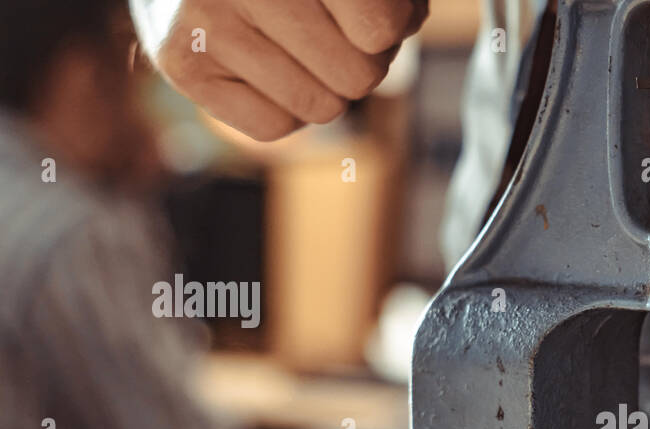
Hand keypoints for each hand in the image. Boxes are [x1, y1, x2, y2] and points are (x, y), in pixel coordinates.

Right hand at [130, 0, 428, 140]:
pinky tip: (264, 69)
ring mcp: (205, 19)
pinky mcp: (180, 62)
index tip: (368, 13)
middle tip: (332, 35)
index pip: (380, 27)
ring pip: (322, 107)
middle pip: (358, 77)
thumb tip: (402, 27)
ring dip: (322, 88)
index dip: (389, 29)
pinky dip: (283, 110)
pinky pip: (275, 128)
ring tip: (295, 48)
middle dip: (358, 63)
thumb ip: (392, 0)